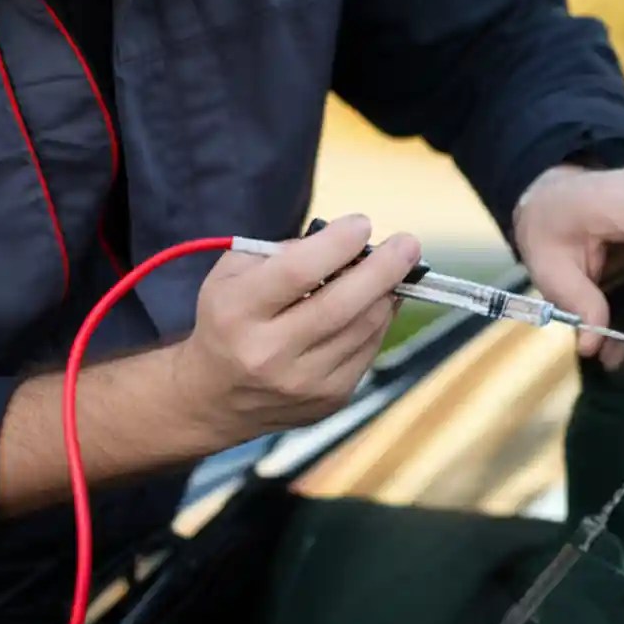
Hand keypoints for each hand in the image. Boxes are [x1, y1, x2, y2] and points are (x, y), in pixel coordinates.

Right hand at [173, 214, 417, 442]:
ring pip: (364, 327)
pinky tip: (377, 302)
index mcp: (237, 312)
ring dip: (387, 292)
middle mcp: (268, 352)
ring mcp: (302, 381)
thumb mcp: (233, 276)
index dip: (337, 244)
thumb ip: (284, 252)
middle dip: (384, 269)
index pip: (297, 273)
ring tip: (396, 268)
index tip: (362, 224)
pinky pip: (369, 349)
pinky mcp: (329, 398)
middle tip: (407, 244)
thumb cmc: (230, 321)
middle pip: (341, 304)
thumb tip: (346, 240)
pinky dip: (379, 320)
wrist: (215, 397)